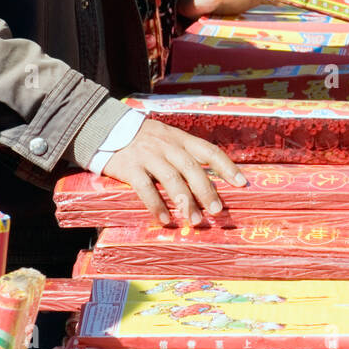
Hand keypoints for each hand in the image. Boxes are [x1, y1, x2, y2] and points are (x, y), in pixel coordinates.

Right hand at [101, 118, 246, 225]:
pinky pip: (145, 188)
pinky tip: (165, 219)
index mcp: (181, 139)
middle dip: (207, 191)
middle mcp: (168, 146)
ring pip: (172, 179)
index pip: (209, 151)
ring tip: (195, 220)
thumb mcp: (168, 138)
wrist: (106, 128)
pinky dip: (156, 205)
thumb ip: (185, 154)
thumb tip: (209, 179)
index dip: (227, 167)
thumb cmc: (144, 139)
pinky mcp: (129, 167)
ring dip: (185, 202)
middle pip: (192, 168)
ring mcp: (148, 156)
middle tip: (218, 211)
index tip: (241, 183)